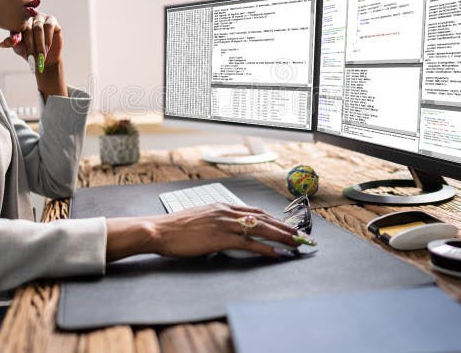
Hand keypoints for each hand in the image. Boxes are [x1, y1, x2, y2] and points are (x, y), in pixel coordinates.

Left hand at [0, 13, 66, 99]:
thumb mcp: (19, 49)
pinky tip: (47, 48)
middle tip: (32, 57)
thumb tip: (2, 44)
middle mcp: (29, 18)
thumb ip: (12, 44)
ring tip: (41, 55)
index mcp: (19, 23)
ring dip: (40, 43)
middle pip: (28, 28)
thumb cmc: (31, 52)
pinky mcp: (52, 20)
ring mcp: (41, 17)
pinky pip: (49, 26)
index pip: (16, 27)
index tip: (17, 47)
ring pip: (38, 28)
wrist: (46, 58)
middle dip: (30, 44)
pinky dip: (47, 38)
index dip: (16, 38)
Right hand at [106, 204, 300, 260]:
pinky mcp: (221, 238)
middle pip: (264, 218)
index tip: (286, 225)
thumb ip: (216, 221)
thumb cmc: (175, 228)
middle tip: (301, 235)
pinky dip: (266, 248)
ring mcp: (225, 224)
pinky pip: (250, 243)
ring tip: (297, 244)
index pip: (255, 211)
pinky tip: (277, 254)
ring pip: (261, 229)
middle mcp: (227, 212)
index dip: (273, 219)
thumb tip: (226, 231)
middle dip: (285, 227)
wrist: (159, 230)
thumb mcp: (199, 218)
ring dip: (282, 237)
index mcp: (222, 206)